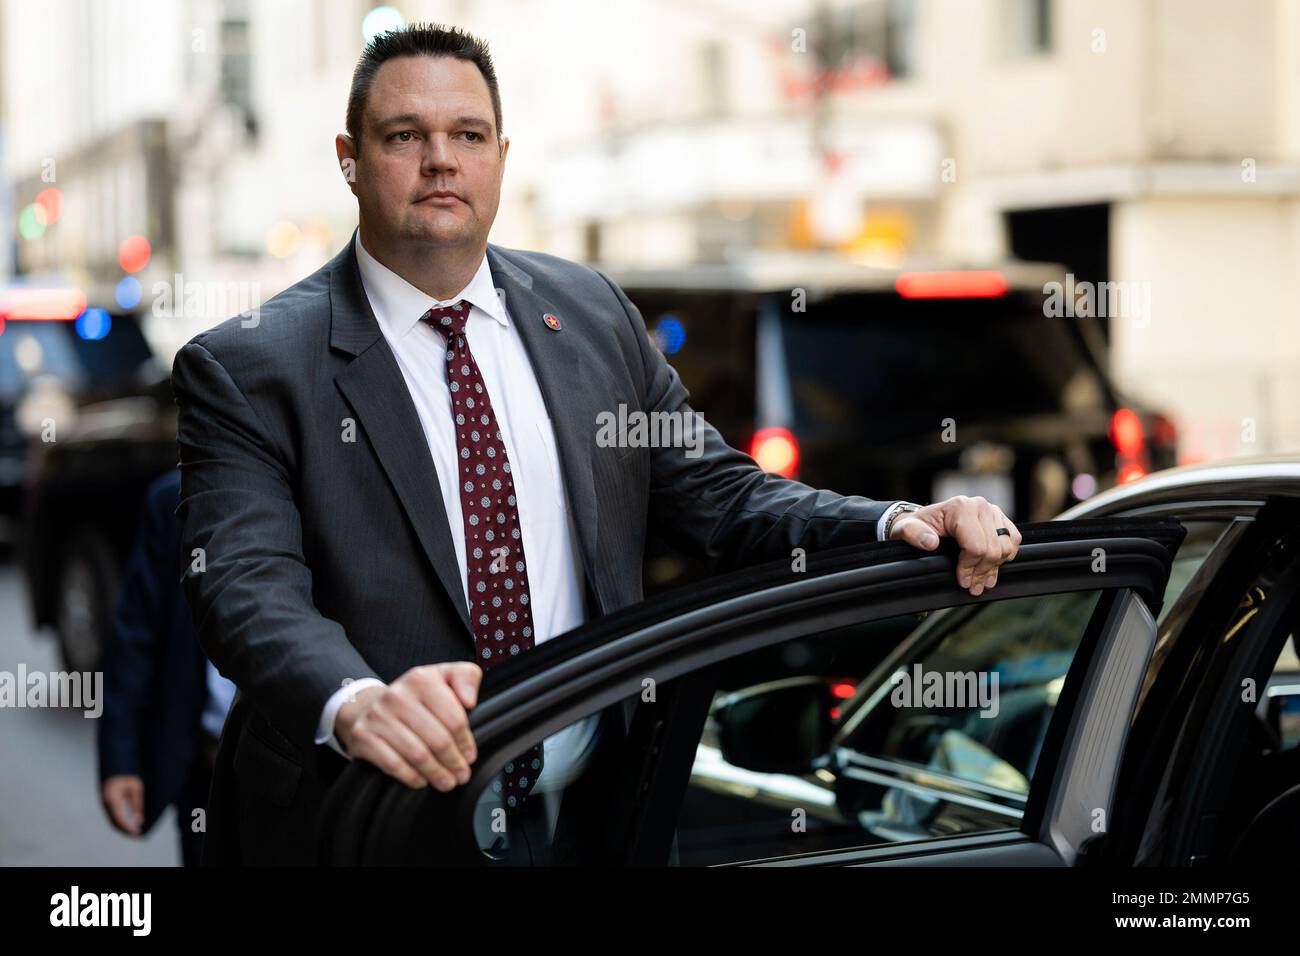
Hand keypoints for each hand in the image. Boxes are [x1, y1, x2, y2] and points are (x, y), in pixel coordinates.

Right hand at [101, 775, 143, 835]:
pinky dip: (121, 823)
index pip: (119, 818)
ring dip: (123, 829)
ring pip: (113, 821)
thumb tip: (139, 820)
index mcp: (112, 798)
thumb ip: (137, 803)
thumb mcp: (136, 787)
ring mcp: (105, 805)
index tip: (137, 833)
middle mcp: (106, 803)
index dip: (128, 828)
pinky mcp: (107, 805)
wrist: (115, 768)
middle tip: (138, 836)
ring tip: (136, 833)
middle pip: (114, 823)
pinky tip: (130, 825)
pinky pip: (113, 817)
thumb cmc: (127, 775)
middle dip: (126, 831)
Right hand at [335, 662, 482, 790]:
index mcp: (421, 679)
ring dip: (436, 773)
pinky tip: (422, 780)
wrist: (368, 705)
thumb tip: (469, 701)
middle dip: (453, 762)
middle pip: (437, 739)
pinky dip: (411, 777)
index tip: (470, 756)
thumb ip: (467, 678)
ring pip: (418, 755)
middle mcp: (397, 696)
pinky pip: (393, 764)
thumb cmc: (415, 696)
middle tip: (461, 775)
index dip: (465, 742)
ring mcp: (378, 716)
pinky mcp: (363, 736)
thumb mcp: (444, 676)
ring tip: (447, 782)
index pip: (454, 718)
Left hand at [888, 495, 1021, 595]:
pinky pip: (1014, 540)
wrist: (927, 520)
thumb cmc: (918, 526)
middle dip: (981, 572)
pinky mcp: (1000, 519)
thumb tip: (930, 542)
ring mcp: (992, 511)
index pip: (976, 546)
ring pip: (1006, 547)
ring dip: (994, 568)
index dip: (969, 568)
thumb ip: (914, 534)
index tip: (962, 581)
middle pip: (993, 549)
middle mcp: (980, 506)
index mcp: (960, 507)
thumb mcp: (906, 529)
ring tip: (981, 580)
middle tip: (972, 587)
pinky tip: (992, 566)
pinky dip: (1006, 556)